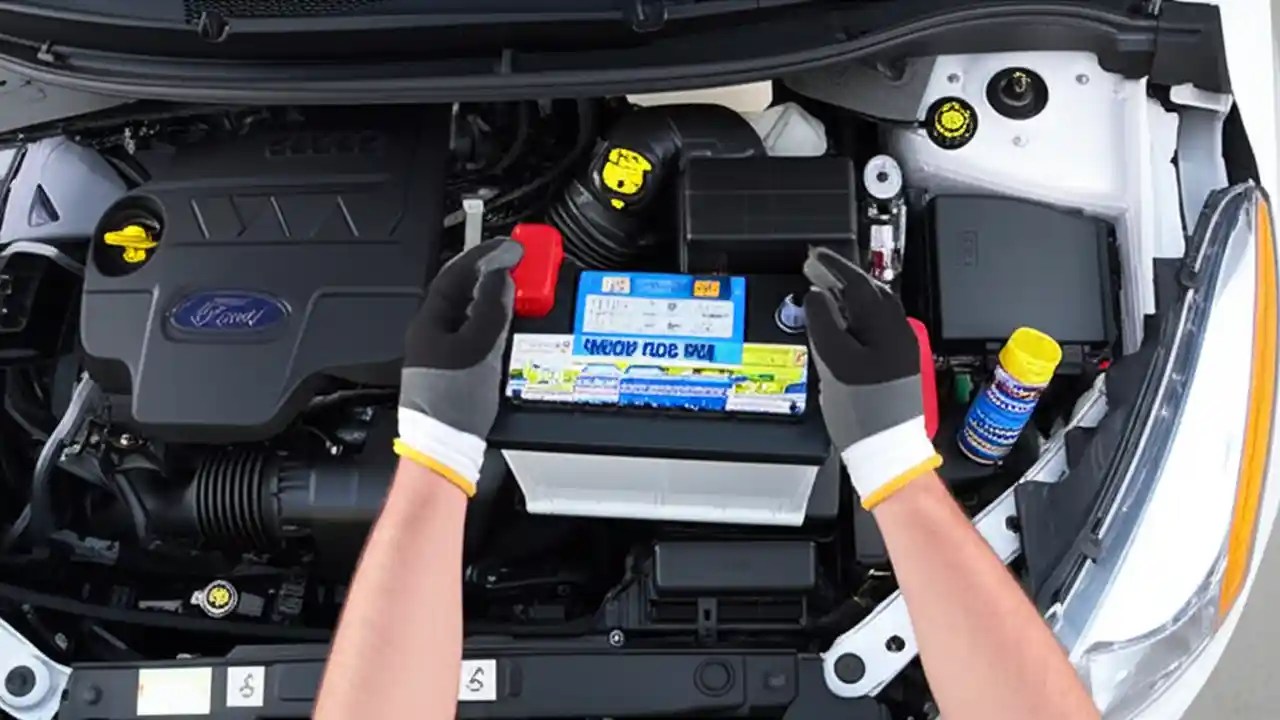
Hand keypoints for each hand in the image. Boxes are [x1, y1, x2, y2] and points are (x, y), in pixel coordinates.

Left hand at [395, 239, 522, 496]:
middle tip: (519, 261)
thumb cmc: (452, 403)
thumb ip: (491, 310)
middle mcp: (432, 331)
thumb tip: (500, 278)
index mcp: (430, 321)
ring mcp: (441, 348)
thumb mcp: (478, 349)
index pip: (458, 274)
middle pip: (461, 288)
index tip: (513, 247)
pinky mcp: (454, 365)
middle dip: (490, 271)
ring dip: (493, 293)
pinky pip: (473, 328)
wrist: (443, 447)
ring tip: (518, 284)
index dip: (487, 255)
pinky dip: (492, 317)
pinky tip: (507, 319)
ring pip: (468, 308)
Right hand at [803, 247, 939, 508]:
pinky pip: (873, 328)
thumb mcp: (834, 360)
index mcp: (886, 327)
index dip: (833, 267)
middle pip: (869, 293)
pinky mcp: (894, 364)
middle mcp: (898, 333)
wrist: (886, 448)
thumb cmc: (863, 409)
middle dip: (841, 278)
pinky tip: (838, 322)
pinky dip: (852, 317)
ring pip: (872, 310)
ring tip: (823, 291)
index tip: (814, 257)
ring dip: (847, 297)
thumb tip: (815, 296)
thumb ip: (823, 322)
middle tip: (815, 268)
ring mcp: (899, 349)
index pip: (858, 284)